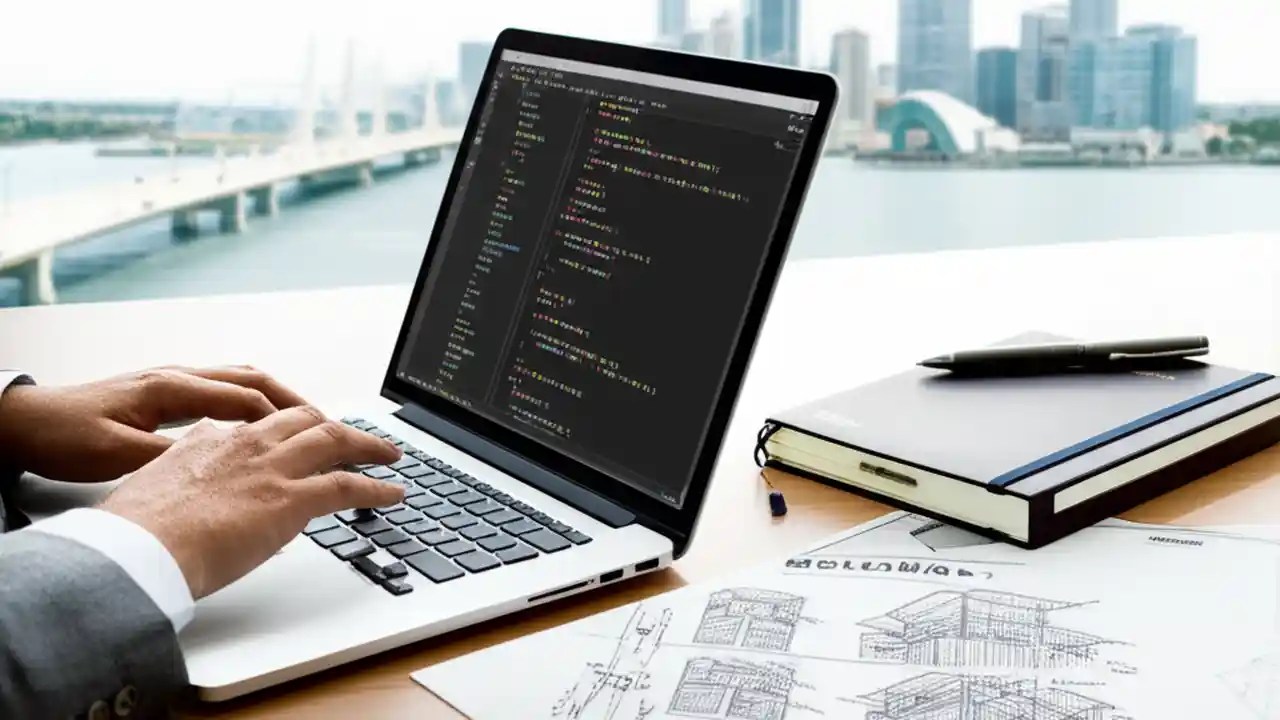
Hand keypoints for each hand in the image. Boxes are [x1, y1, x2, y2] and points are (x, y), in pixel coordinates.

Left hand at [0, 365, 307, 482]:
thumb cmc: (64, 435)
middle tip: (339, 430)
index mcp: (174, 389)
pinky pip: (226, 393)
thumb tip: (224, 475)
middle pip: (258, 383)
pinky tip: (264, 429)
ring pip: (244, 384)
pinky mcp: (166, 395)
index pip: (251, 400)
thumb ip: (175, 460)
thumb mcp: (119, 456)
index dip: (294, 421)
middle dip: (303, 404)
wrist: (24, 420)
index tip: (326, 441)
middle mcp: (180, 378)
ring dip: (282, 402)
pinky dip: (256, 407)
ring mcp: (175, 383)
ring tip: (313, 427)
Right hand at [101, 406, 403, 598]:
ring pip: (334, 440)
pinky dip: (377, 487)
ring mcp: (272, 469)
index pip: (261, 425)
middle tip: (354, 439)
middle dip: (335, 427)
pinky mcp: (291, 499)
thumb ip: (180, 480)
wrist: (138, 548)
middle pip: (305, 420)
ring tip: (389, 455)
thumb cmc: (135, 532)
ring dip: (368, 447)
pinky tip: (394, 494)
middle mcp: (246, 444)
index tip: (301, 436)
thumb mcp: (151, 489)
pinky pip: (349, 485)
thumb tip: (194, 496)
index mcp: (209, 440)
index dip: (288, 430)